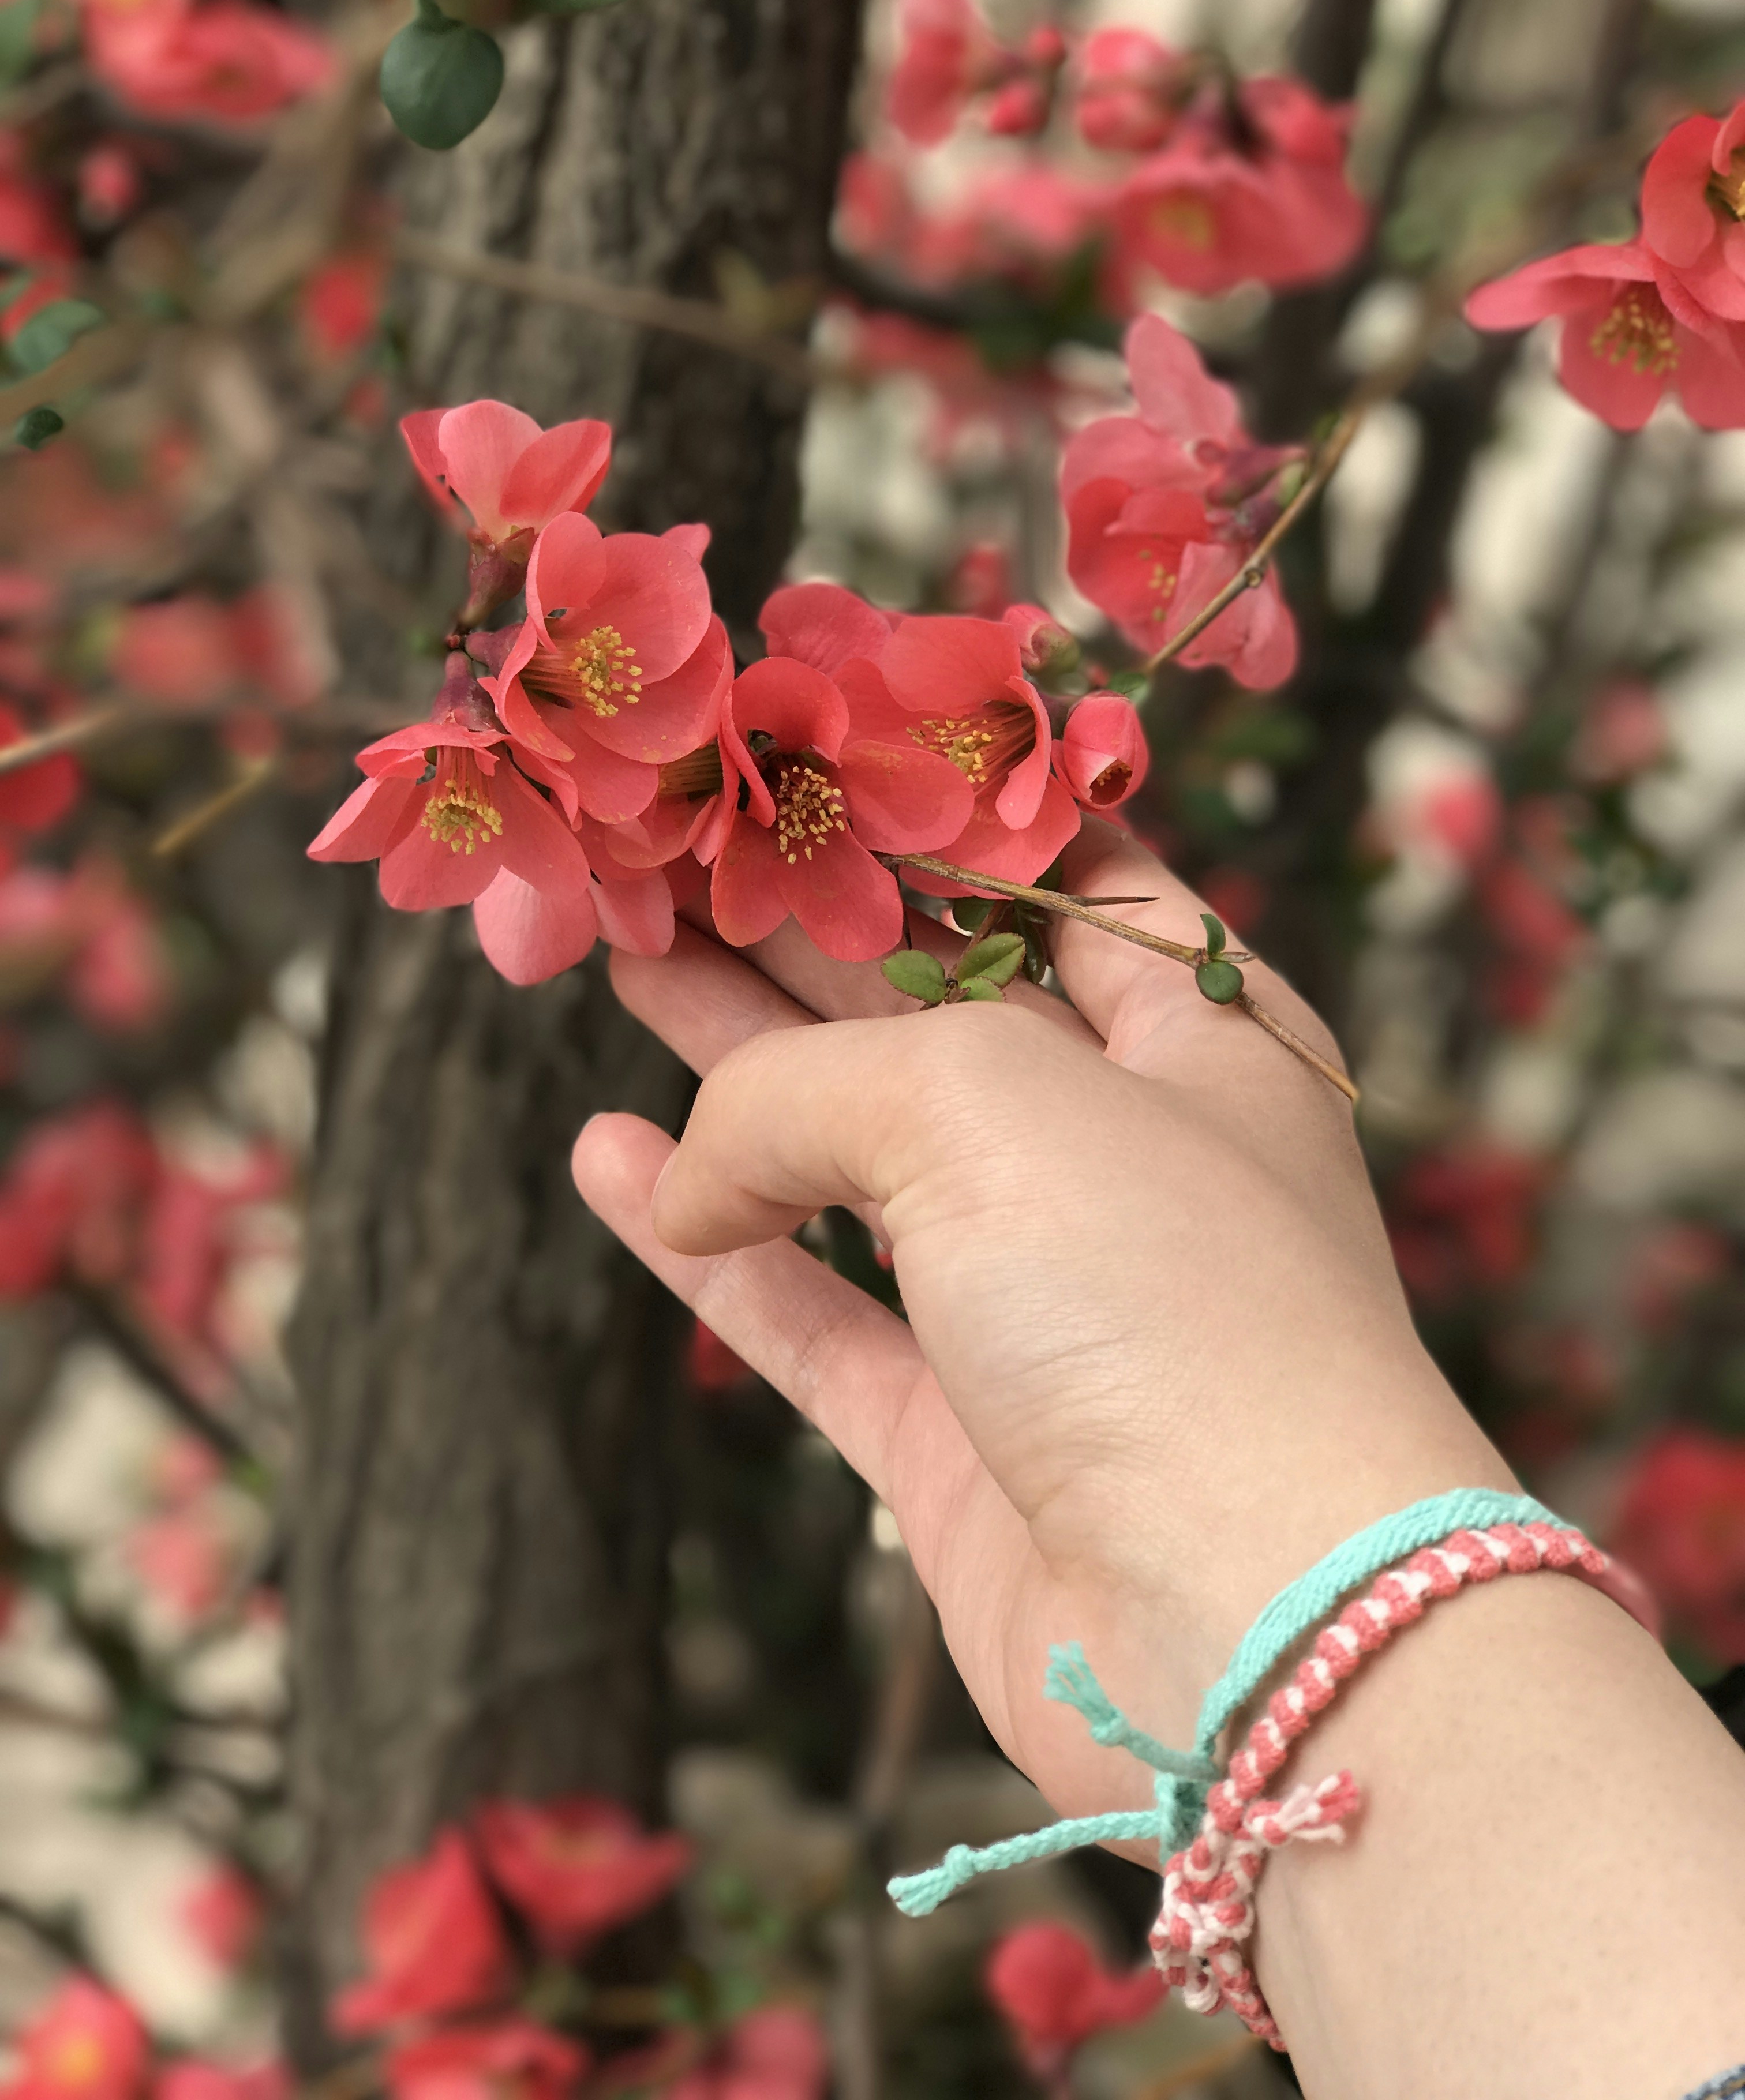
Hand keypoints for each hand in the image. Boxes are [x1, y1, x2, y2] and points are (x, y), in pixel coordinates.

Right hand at [572, 820, 1508, 1828]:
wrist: (1252, 1625)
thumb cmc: (1169, 1303)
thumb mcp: (987, 1102)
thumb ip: (802, 1092)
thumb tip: (686, 1171)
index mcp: (1202, 1043)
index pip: (1067, 887)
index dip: (943, 823)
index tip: (819, 765)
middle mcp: (1124, 1160)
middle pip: (935, 1012)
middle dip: (804, 936)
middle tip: (670, 862)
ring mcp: (1037, 1301)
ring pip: (857, 1154)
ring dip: (739, 1067)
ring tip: (625, 968)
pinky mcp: (958, 1436)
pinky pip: (809, 1311)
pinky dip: (710, 1243)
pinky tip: (614, 1165)